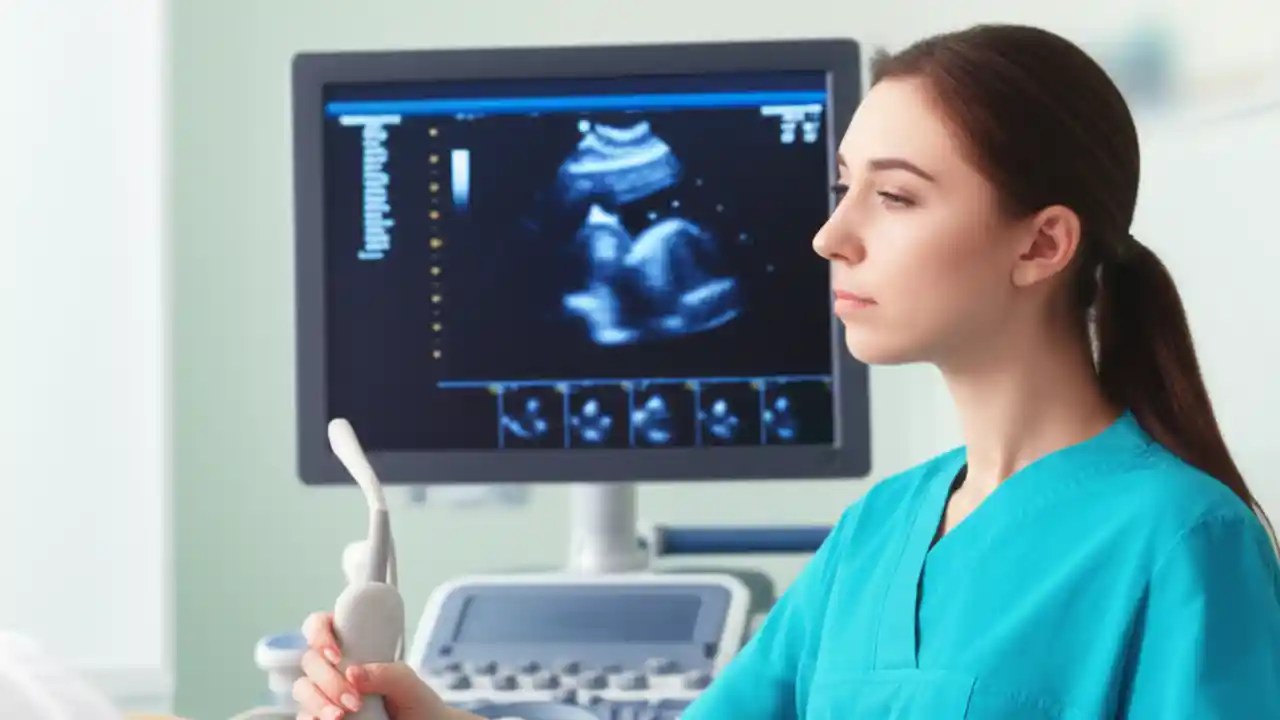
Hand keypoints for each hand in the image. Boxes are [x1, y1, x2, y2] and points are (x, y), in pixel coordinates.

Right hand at [294, 611, 451, 719]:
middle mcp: (336, 666)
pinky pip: (303, 715)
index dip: (320, 633)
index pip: (322, 624)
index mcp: (355, 645)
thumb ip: (387, 673)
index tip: (335, 655)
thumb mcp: (409, 683)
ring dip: (317, 701)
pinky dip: (311, 717)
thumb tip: (352, 673)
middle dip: (328, 679)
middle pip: (310, 659)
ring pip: (303, 688)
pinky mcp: (320, 716)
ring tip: (340, 717)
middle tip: (354, 701)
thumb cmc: (418, 704)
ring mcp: (325, 693)